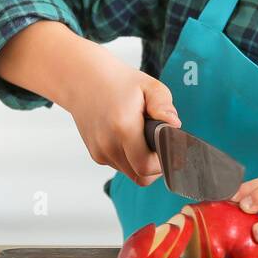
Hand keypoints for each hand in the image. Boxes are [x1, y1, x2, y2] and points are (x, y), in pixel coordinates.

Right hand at [62, 45, 182, 185]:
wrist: (83, 80)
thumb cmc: (119, 82)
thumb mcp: (149, 86)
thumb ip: (164, 106)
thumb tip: (174, 126)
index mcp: (123, 127)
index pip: (146, 166)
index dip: (162, 163)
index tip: (169, 149)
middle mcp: (107, 144)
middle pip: (140, 176)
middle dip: (156, 166)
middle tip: (161, 145)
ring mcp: (99, 152)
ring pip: (130, 173)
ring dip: (142, 162)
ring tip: (145, 138)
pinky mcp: (96, 154)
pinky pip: (120, 166)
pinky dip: (130, 158)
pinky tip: (131, 139)